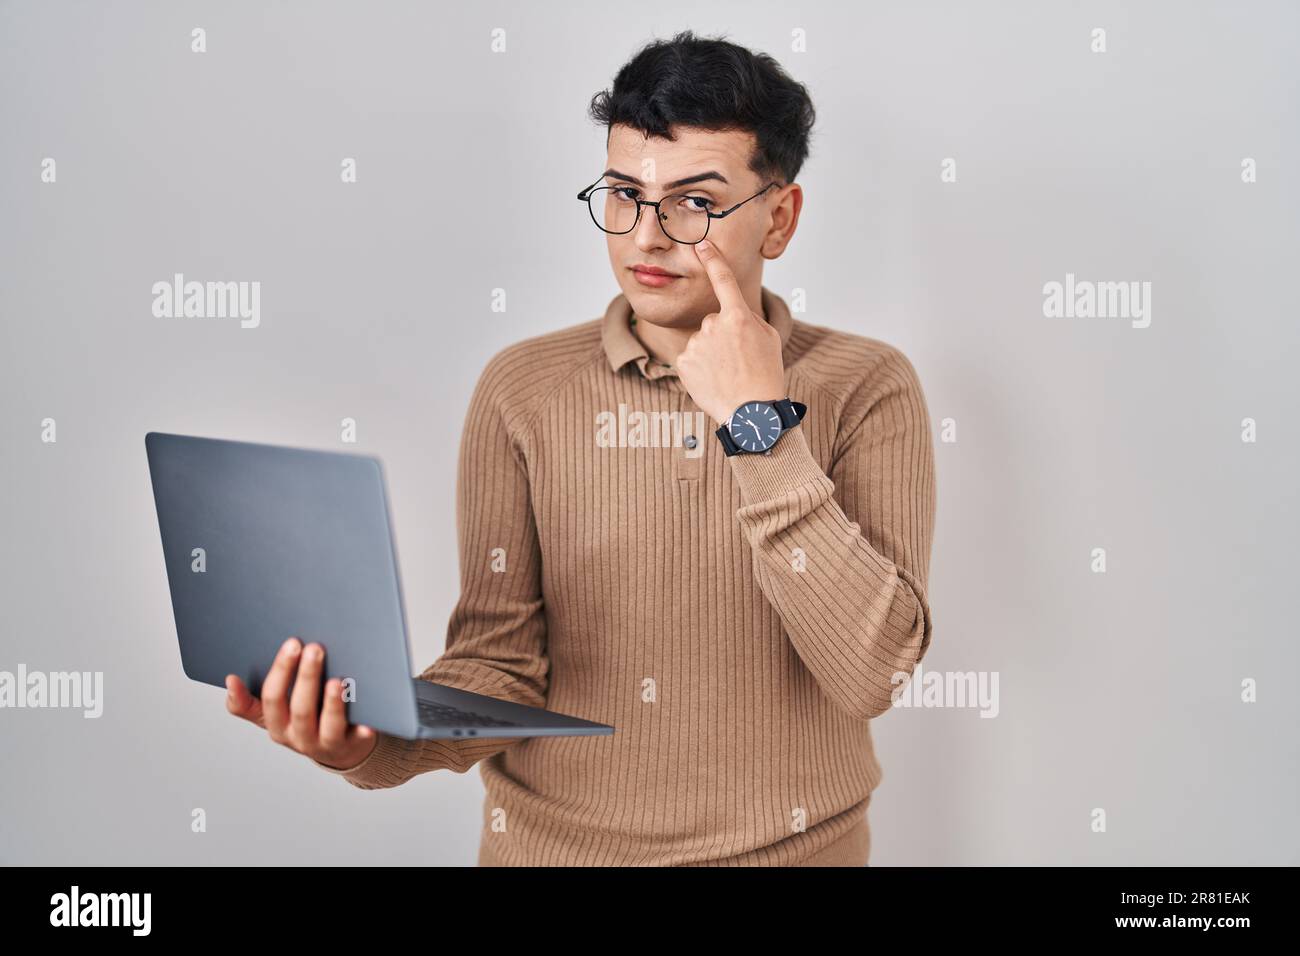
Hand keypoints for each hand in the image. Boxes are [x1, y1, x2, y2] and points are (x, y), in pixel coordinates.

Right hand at [226, 637, 377, 770]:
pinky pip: (358, 738)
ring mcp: (326, 743)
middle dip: (306, 676)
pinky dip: (363, 729)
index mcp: (277, 724)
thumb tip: (230, 680)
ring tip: (337, 680)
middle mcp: (299, 737)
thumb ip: (249, 701)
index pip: (272, 699)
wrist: (339, 748)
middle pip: (300, 708)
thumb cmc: (304, 719)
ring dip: (332, 703)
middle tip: (315, 647)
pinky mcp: (353, 745)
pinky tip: (368, 717)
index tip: (290, 644)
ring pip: (328, 725)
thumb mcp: (274, 713)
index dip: (280, 672)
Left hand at [674, 238, 786, 426]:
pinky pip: (691, 358)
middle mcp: (714, 326)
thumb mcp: (769, 339)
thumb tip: (732, 313)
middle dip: (723, 337)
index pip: (723, 280)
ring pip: (702, 341)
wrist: (751, 414)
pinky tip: (713, 381)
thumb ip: (748, 319)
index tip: (702, 244)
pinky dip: (700, 368)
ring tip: (728, 375)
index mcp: (738, 317)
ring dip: (712, 354)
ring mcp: (696, 344)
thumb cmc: (765, 375)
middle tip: (739, 361)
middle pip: (714, 323)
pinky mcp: (683, 362)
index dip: (713, 259)